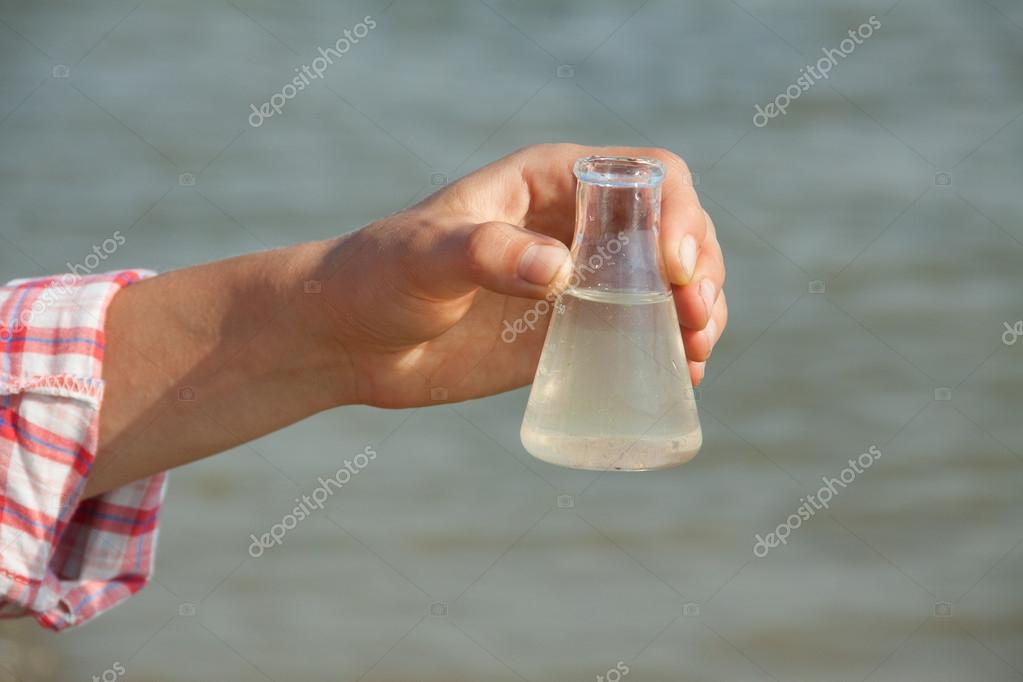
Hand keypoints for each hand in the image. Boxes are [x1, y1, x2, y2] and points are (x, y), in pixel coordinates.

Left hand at [91, 143, 725, 494]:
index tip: (674, 268)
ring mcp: (580, 279)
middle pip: (672, 229)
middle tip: (693, 317)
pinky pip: (640, 331)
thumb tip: (559, 270)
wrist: (352, 340)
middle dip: (699, 268)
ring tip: (697, 349)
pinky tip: (684, 373)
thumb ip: (484, 253)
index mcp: (549, 182)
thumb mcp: (423, 256)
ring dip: (698, 310)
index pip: (644, 177)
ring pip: (668, 281)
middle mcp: (576, 225)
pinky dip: (672, 347)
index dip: (676, 214)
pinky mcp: (573, 330)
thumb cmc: (377, 277)